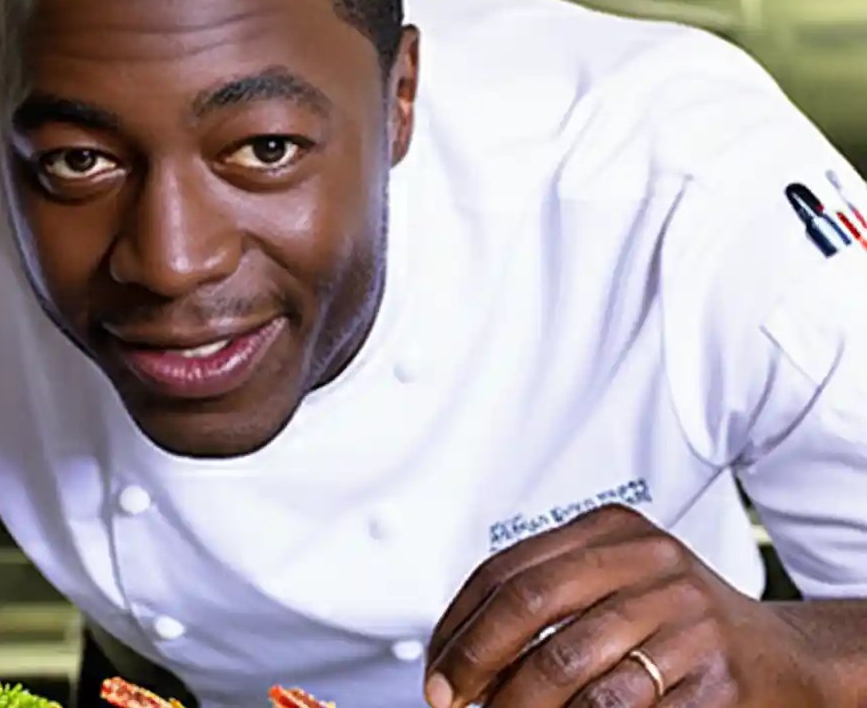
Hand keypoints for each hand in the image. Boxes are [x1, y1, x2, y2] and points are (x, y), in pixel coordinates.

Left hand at [423, 505, 843, 706]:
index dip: (458, 623)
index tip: (435, 667)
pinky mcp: (714, 673)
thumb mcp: (613, 585)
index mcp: (613, 530)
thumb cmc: (677, 625)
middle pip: (529, 603)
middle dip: (474, 659)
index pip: (507, 569)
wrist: (783, 658)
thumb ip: (543, 601)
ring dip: (516, 705)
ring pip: (568, 664)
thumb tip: (457, 653)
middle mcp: (650, 561)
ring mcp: (686, 614)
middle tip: (449, 699)